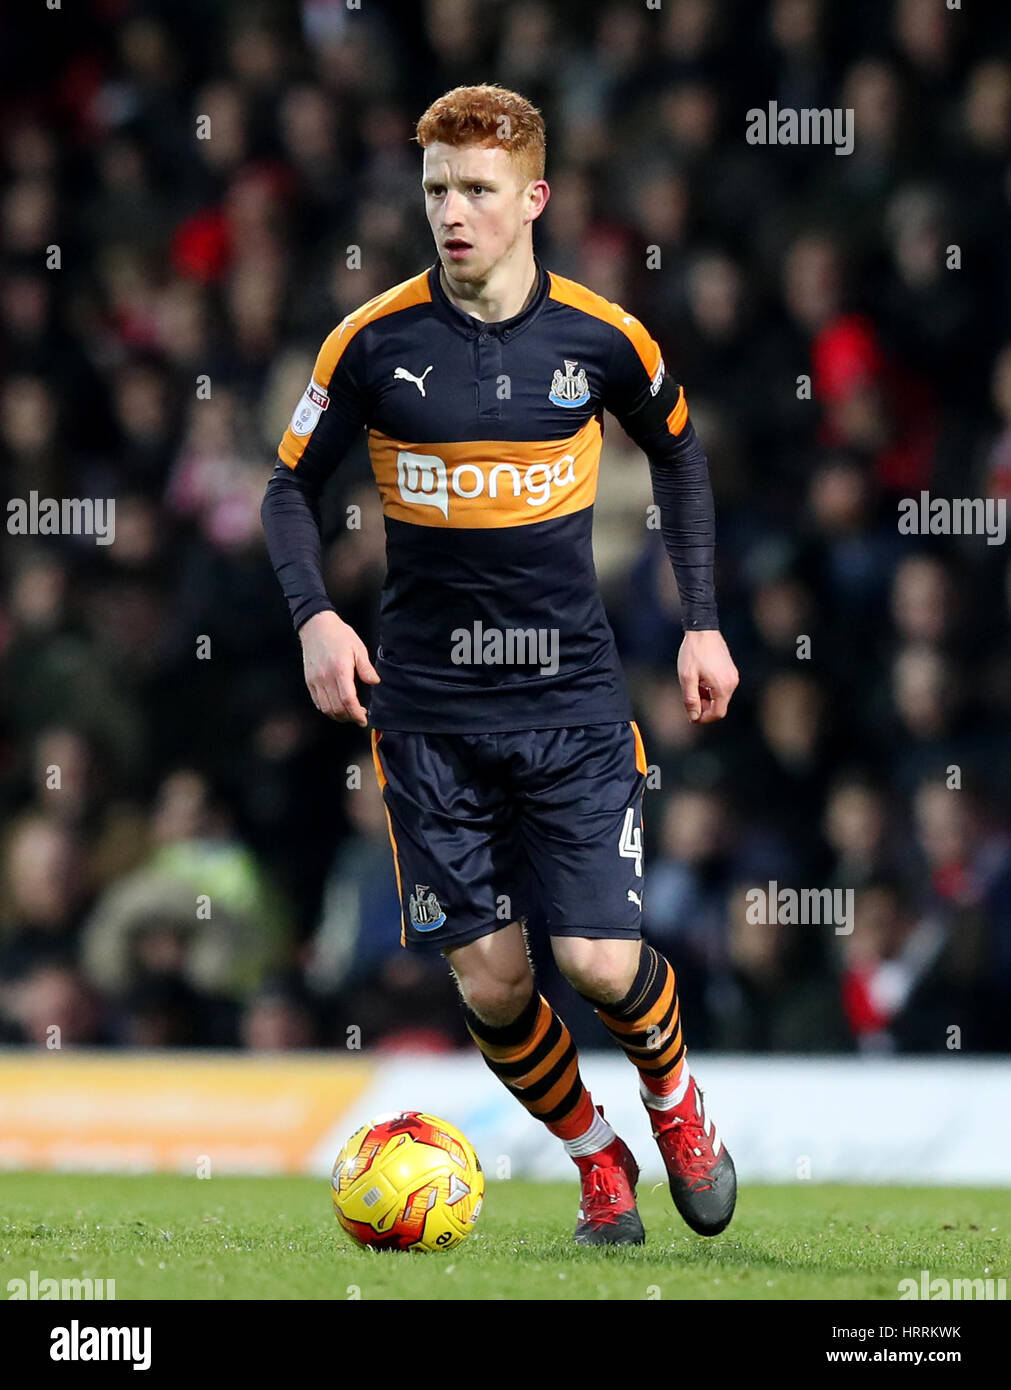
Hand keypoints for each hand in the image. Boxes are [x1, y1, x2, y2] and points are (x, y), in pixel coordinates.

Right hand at [298, 611, 379, 726]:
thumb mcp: (358, 648)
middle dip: (349, 717)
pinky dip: (327, 709)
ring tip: (349, 713)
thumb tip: (374, 682)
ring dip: (338, 716)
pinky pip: (317, 702)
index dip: (356, 714)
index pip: (348, 700)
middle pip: (337, 708)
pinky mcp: (309, 681)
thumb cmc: (339, 635)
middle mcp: (326, 678)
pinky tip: (336, 706)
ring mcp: (315, 681)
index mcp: (340, 670)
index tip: (363, 719)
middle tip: (359, 716)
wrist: (316, 626)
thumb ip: (366, 668)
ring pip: (326, 708)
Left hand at [677, 629, 738, 723]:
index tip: (691, 715)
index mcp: (723, 686)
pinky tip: (699, 680)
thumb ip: (690, 699)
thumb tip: (694, 717)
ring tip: (693, 686)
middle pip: (720, 706)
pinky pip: (721, 687)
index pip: (718, 713)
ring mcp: (733, 676)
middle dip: (704, 707)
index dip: (704, 718)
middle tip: (689, 699)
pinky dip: (710, 689)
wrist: (702, 630)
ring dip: (707, 697)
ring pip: (720, 697)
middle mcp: (732, 683)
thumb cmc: (693, 653)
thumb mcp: (687, 677)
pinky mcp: (730, 670)